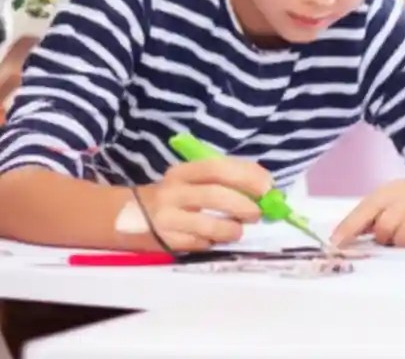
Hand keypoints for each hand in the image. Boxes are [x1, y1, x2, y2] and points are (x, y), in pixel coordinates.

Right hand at [131, 158, 269, 251]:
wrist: (129, 216)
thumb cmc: (177, 196)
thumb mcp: (194, 180)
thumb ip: (227, 180)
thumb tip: (267, 187)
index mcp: (184, 172)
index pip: (218, 168)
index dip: (247, 176)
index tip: (268, 187)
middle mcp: (173, 192)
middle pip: (215, 195)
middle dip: (243, 205)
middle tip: (257, 213)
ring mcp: (166, 218)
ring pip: (208, 224)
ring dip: (231, 229)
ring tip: (237, 230)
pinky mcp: (166, 241)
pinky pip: (198, 243)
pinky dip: (212, 242)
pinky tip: (212, 238)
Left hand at [331, 179, 404, 248]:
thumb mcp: (393, 201)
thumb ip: (369, 216)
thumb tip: (339, 238)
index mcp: (393, 189)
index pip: (367, 208)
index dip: (350, 227)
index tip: (336, 244)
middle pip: (386, 226)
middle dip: (384, 238)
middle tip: (391, 237)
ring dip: (404, 243)